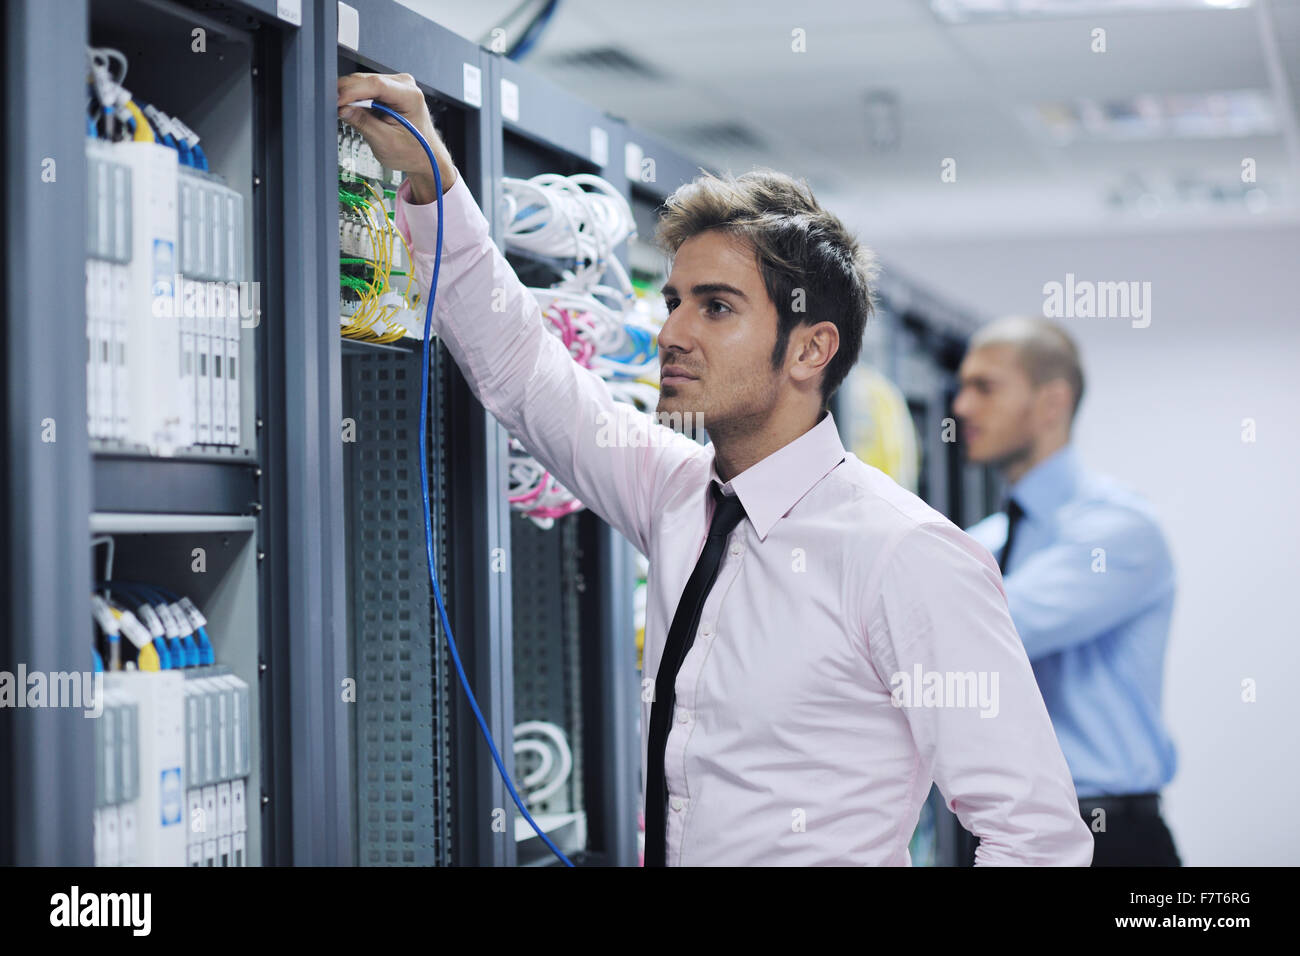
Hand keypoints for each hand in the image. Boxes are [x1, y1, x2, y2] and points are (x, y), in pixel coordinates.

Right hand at [337, 72, 457, 202]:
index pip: (375, 84)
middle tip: (334, 109)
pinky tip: (356, 111)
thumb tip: (343, 109)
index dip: (352, 91)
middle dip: (348, 94)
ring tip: (347, 114)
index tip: (336, 102)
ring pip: (363, 82)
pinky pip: (366, 88)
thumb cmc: (413, 152)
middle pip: (366, 80)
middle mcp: (405, 85)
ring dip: (351, 97)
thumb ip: (363, 123)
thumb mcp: (385, 142)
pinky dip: (357, 99)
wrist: (425, 157)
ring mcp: (397, 85)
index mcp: (410, 96)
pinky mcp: (389, 89)